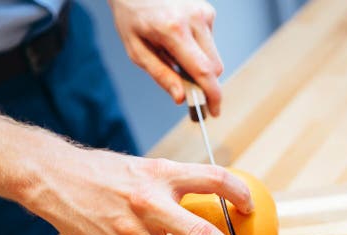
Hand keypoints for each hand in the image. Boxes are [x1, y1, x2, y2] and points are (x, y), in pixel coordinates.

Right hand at [27, 149, 256, 234]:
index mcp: (161, 173)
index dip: (239, 193)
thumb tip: (204, 202)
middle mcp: (150, 201)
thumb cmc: (103, 173)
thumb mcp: (142, 167)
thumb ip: (170, 185)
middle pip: (203, 234)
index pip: (214, 178)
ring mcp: (132, 229)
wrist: (54, 180)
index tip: (250, 207)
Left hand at [110, 0, 223, 115]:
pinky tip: (179, 38)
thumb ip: (161, 75)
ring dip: (200, 64)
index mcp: (173, 30)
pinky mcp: (207, 11)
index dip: (212, 96)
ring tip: (175, 54)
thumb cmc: (132, 15)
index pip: (203, 71)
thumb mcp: (137, 50)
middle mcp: (194, 19)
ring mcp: (204, 13)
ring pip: (214, 57)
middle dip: (205, 83)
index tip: (213, 111)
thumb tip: (180, 98)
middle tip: (189, 92)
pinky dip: (198, 49)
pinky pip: (209, 42)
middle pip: (214, 67)